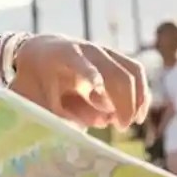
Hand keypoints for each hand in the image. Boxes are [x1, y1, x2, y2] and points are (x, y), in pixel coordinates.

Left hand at [10, 35, 149, 128]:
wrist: (39, 50)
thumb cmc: (34, 79)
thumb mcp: (37, 98)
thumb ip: (60, 113)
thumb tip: (98, 124)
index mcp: (63, 54)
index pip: (79, 63)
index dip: (90, 75)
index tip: (99, 93)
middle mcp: (87, 49)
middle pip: (114, 72)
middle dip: (123, 101)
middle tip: (122, 126)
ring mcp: (104, 51)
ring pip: (132, 70)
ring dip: (137, 99)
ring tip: (130, 123)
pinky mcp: (114, 57)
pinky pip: (135, 71)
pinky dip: (141, 93)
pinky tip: (138, 115)